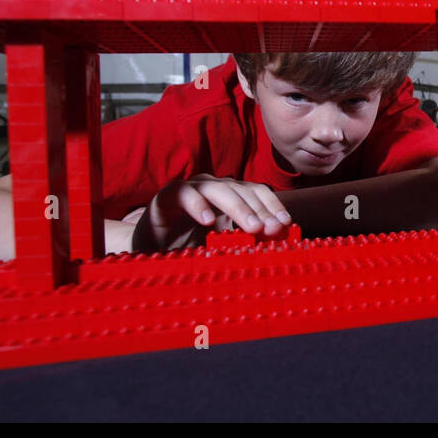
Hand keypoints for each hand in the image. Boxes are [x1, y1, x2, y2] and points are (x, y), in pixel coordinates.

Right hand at [131, 174, 291, 251]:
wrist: (151, 249)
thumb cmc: (191, 246)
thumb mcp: (225, 246)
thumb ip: (247, 240)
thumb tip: (278, 242)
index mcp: (232, 196)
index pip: (258, 193)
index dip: (273, 206)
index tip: (286, 224)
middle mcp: (214, 188)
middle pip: (244, 190)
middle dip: (261, 210)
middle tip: (272, 229)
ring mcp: (192, 189)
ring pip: (219, 189)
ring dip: (238, 208)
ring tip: (252, 227)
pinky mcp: (167, 196)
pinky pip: (184, 194)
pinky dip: (197, 205)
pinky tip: (208, 222)